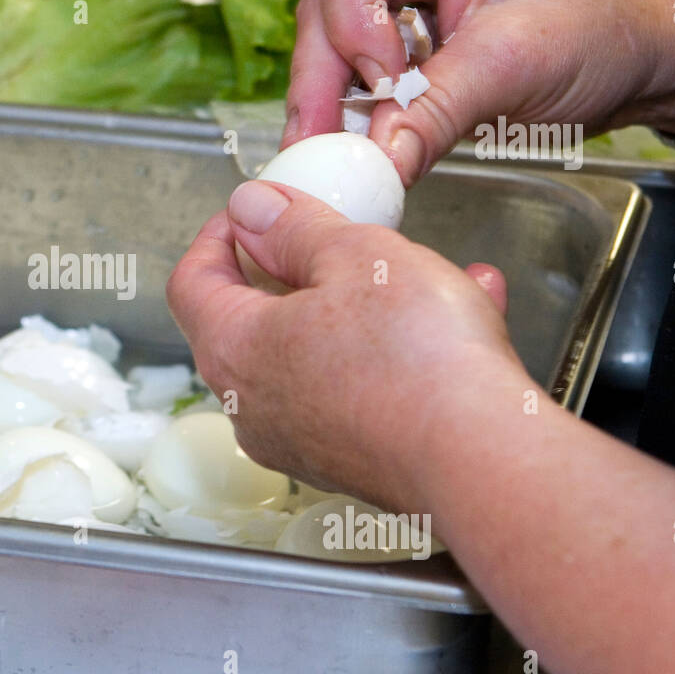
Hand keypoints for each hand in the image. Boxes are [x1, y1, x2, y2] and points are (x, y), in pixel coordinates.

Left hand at [166, 178, 531, 510]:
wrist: (483, 463)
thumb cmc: (416, 361)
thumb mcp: (355, 255)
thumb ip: (295, 226)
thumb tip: (252, 210)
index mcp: (233, 349)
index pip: (191, 281)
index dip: (219, 236)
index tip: (254, 212)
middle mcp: (251, 406)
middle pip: (249, 320)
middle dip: (297, 269)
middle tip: (334, 237)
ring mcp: (298, 442)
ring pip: (316, 352)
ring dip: (363, 305)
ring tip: (425, 270)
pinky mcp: (348, 463)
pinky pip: (358, 389)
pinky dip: (394, 351)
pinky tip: (461, 318)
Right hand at [285, 0, 674, 184]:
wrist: (638, 53)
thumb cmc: (601, 22)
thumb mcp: (514, 65)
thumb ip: (436, 111)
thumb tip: (379, 159)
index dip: (351, 21)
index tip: (378, 81)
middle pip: (325, 11)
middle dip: (325, 82)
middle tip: (322, 144)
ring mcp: (392, 1)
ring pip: (328, 53)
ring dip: (331, 109)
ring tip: (337, 158)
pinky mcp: (395, 49)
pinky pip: (352, 84)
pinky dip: (352, 121)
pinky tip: (356, 150)